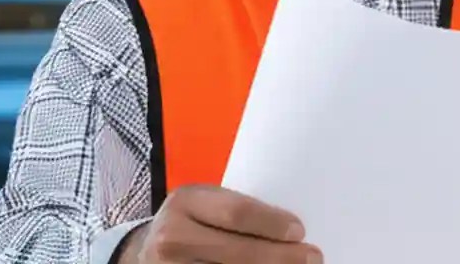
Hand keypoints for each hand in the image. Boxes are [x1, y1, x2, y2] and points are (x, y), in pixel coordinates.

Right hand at [124, 184, 322, 262]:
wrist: (146, 251)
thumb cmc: (190, 221)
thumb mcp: (204, 203)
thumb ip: (236, 210)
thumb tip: (291, 229)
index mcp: (185, 201)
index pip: (237, 213)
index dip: (272, 224)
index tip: (299, 231)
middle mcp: (173, 237)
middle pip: (239, 252)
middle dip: (281, 256)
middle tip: (312, 257)